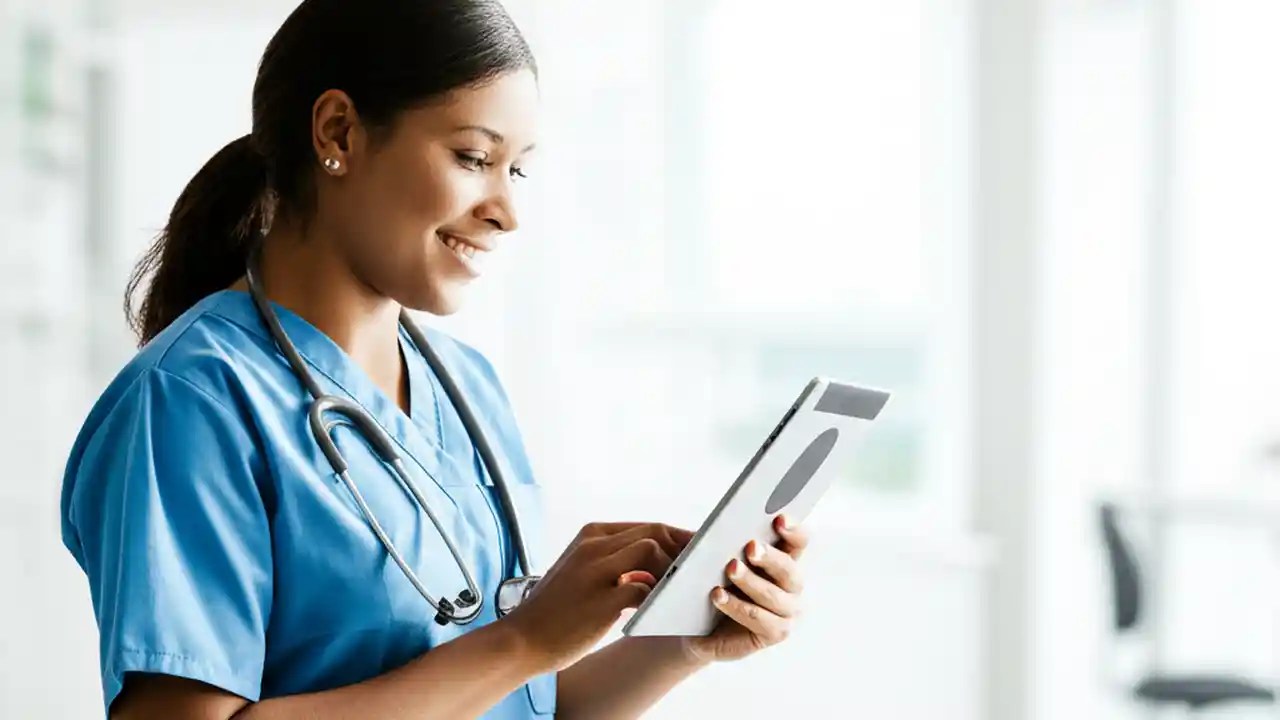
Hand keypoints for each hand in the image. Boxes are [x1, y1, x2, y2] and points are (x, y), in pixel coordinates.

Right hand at [501, 521, 692, 672]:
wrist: (522, 639)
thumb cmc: (554, 610)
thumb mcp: (579, 570)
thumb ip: (611, 560)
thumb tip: (653, 559)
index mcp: (590, 535)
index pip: (646, 526)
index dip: (676, 537)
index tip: (694, 552)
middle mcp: (592, 546)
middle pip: (653, 531)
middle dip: (682, 548)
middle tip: (698, 568)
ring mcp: (595, 571)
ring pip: (650, 550)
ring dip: (670, 569)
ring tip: (676, 589)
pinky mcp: (600, 600)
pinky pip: (644, 588)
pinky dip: (657, 597)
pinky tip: (657, 610)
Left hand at [681, 514, 809, 663]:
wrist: (695, 622)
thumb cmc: (710, 581)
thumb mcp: (714, 555)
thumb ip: (723, 540)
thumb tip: (721, 527)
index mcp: (782, 558)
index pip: (798, 541)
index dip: (793, 530)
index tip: (779, 519)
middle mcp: (791, 585)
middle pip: (789, 569)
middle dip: (770, 557)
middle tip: (750, 547)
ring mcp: (786, 611)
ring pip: (774, 596)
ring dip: (751, 582)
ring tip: (730, 569)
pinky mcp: (774, 632)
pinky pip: (760, 619)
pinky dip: (738, 606)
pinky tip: (718, 595)